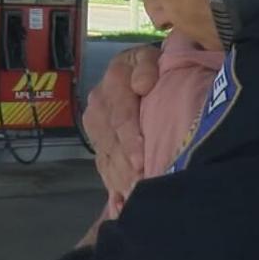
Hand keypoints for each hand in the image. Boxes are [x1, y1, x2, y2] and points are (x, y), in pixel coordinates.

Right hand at [83, 45, 160, 197]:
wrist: (151, 69)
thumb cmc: (160, 64)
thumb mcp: (156, 56)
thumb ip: (148, 67)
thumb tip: (142, 85)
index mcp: (116, 76)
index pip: (120, 114)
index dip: (130, 140)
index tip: (141, 160)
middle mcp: (101, 100)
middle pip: (111, 140)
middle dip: (125, 166)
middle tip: (138, 187)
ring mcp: (98, 122)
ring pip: (106, 155)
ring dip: (119, 179)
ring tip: (131, 198)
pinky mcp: (100, 140)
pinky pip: (103, 164)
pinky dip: (113, 185)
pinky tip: (120, 204)